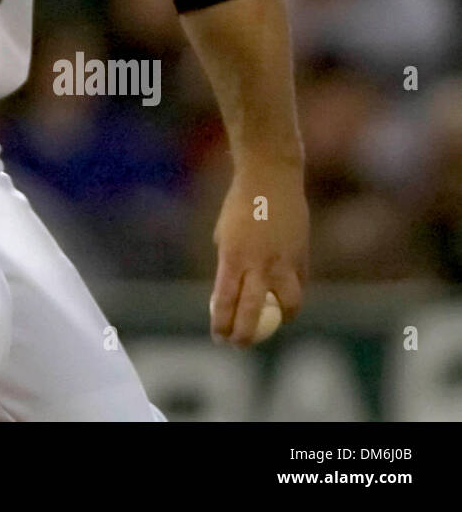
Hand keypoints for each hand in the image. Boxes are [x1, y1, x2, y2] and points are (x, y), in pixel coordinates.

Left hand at [210, 157, 307, 346]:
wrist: (270, 177)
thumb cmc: (240, 205)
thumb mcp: (224, 234)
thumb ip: (230, 264)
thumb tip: (230, 295)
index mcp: (232, 256)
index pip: (225, 301)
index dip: (222, 323)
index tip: (219, 337)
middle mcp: (258, 263)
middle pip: (252, 311)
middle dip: (245, 334)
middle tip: (239, 344)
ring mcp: (283, 261)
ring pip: (287, 306)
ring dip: (277, 319)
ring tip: (269, 321)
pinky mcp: (302, 257)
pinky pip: (298, 287)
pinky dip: (290, 295)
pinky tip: (282, 296)